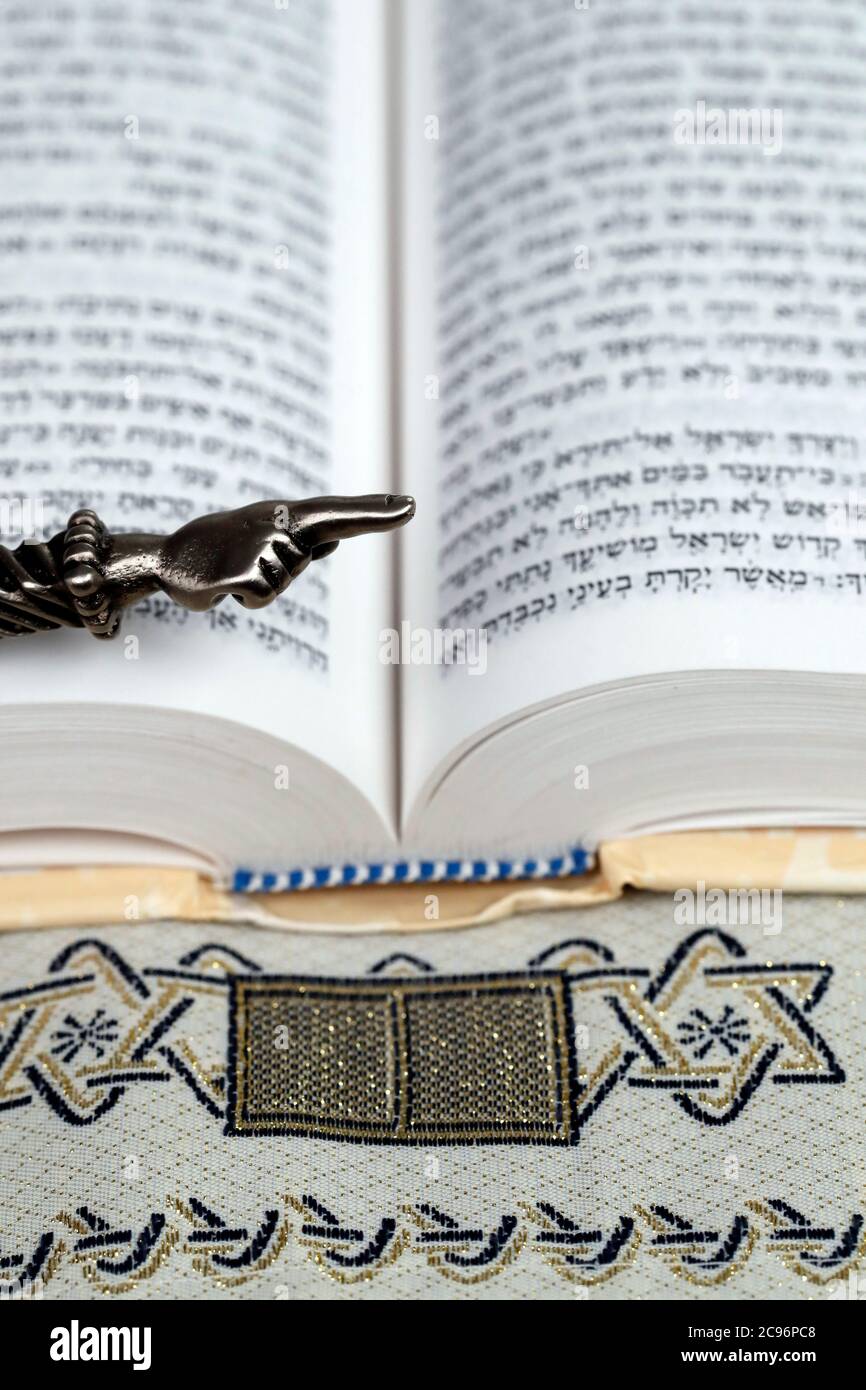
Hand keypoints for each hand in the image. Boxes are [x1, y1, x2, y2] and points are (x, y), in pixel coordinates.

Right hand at [157, 494, 414, 610]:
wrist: (169, 560)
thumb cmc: (220, 550)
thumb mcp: (259, 542)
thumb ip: (296, 543)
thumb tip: (330, 544)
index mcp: (284, 517)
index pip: (337, 513)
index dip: (375, 511)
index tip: (410, 505)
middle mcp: (277, 524)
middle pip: (322, 540)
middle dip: (342, 535)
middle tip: (365, 519)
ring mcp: (262, 546)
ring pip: (285, 581)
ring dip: (262, 586)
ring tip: (234, 571)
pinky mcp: (243, 571)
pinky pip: (263, 597)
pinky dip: (246, 599)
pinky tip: (226, 586)